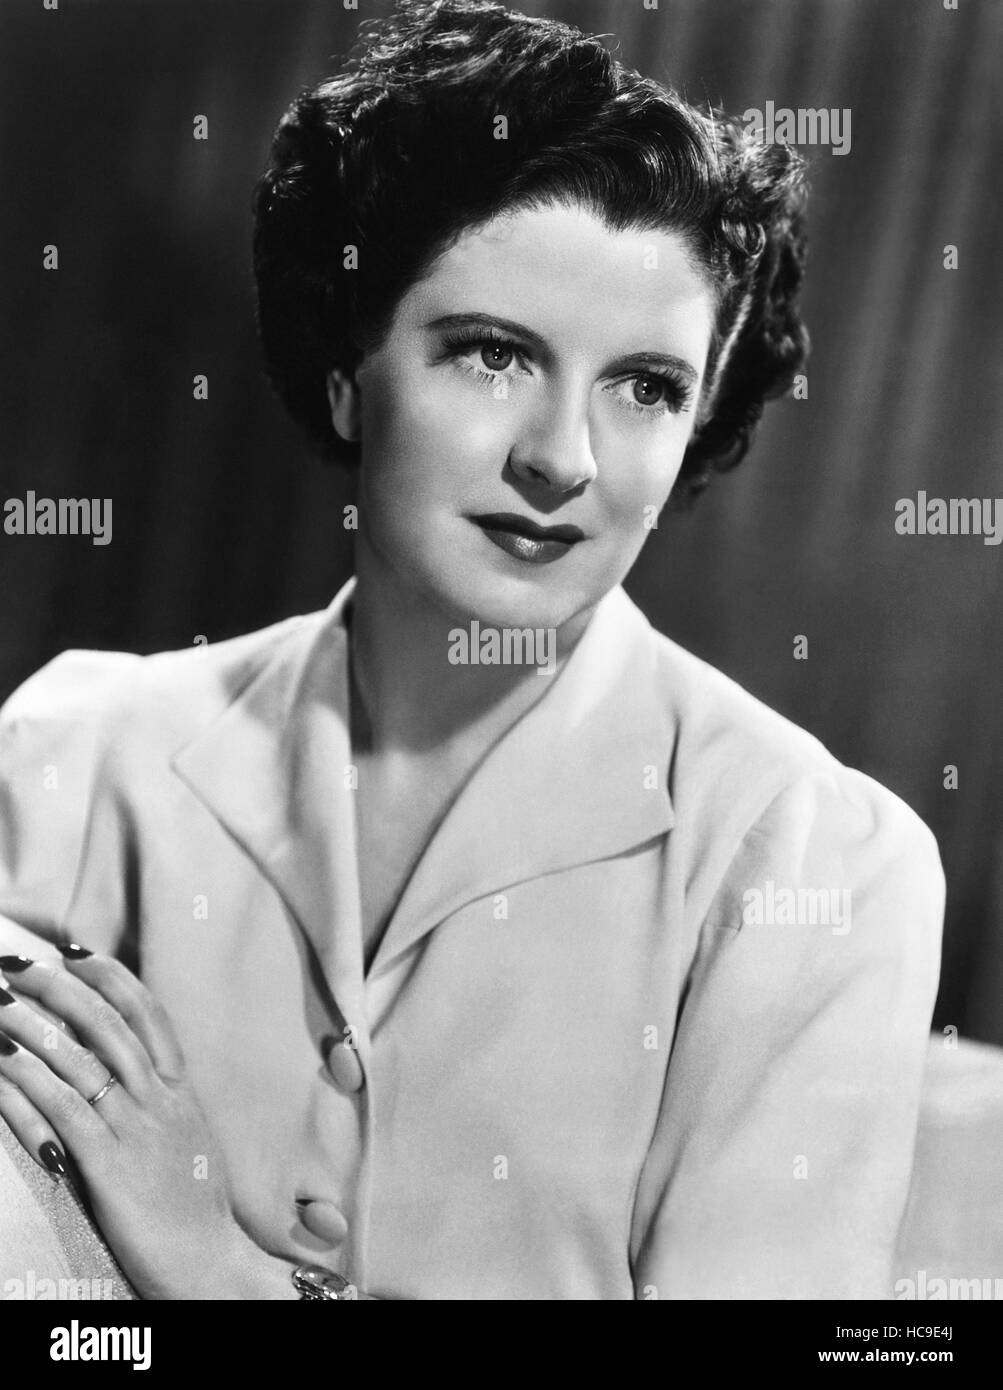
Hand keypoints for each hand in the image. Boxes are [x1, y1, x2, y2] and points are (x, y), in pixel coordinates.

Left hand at [0, 946, 294, 1299]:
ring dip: (34, 1027)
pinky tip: (2, 1064)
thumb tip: (140, 1071)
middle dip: (61, 990)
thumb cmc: (198, 1207)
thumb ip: (166, 1101)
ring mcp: (135, 1129)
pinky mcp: (109, 1164)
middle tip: (23, 966)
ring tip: (0, 1004)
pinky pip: (61, 1111)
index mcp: (181, 1090)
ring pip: (79, 1060)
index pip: (147, 1014)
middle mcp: (159, 1099)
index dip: (111, 978)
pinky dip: (27, 1083)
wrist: (211, 1263)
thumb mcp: (191, 1138)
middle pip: (107, 1026)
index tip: (78, 954)